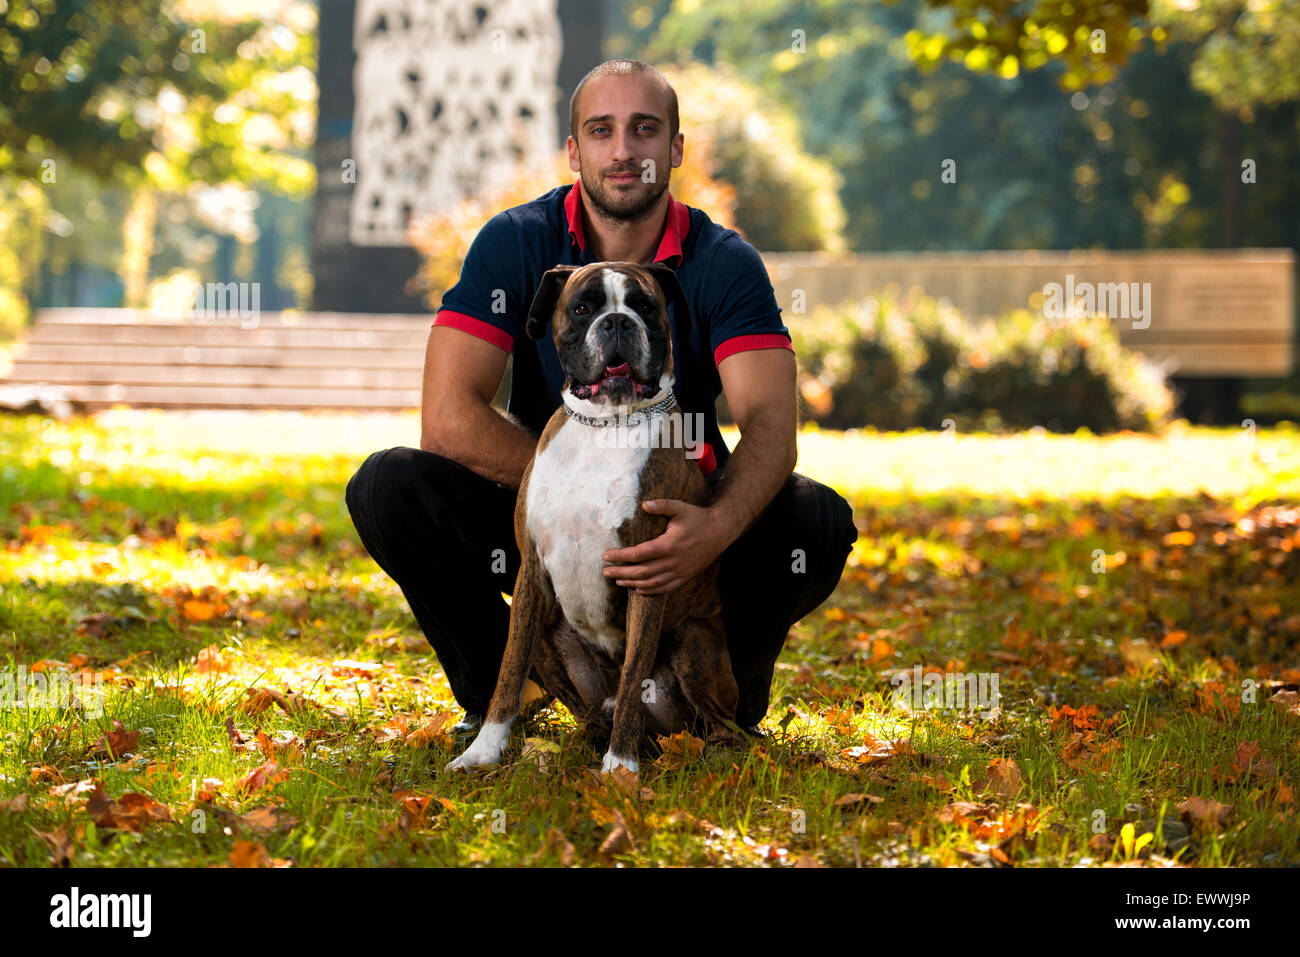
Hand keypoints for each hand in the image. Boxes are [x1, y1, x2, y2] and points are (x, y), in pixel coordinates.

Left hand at [601, 499, 727, 595]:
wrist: (719, 532)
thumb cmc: (697, 518)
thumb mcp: (680, 508)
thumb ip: (661, 505)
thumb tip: (644, 504)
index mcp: (668, 545)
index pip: (638, 554)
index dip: (620, 556)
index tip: (605, 555)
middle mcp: (672, 562)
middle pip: (641, 572)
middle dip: (620, 573)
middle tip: (605, 572)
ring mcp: (679, 572)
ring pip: (651, 583)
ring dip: (632, 583)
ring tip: (617, 581)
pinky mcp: (684, 577)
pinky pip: (665, 588)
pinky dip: (650, 591)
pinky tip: (639, 590)